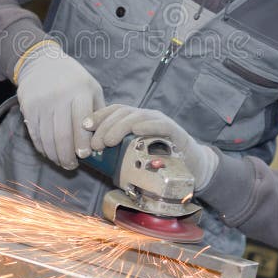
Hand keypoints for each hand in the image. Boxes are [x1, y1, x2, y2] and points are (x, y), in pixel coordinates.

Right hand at [15, 40, 104, 169]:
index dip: (84, 143)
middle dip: (68, 156)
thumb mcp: (91, 87)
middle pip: (63, 135)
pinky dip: (42, 148)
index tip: (85, 156)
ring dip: (55, 155)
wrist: (41, 62)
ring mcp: (42, 102)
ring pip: (48, 138)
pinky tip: (49, 153)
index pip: (83, 123)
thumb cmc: (73, 79)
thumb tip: (104, 139)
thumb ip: (99, 111)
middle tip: (72, 166)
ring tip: (61, 163)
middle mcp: (60, 96)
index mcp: (80, 91)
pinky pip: (35, 134)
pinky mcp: (28, 107)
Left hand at [84, 104, 218, 190]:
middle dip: (105, 126)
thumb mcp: (134, 158)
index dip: (98, 115)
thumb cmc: (159, 163)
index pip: (114, 111)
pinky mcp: (175, 132)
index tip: (84, 126)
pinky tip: (137, 130)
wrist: (193, 167)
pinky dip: (148, 126)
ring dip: (120, 127)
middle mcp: (146, 117)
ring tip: (109, 140)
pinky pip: (161, 125)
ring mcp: (160, 122)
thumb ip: (116, 157)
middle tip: (95, 143)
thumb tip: (90, 161)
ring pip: (137, 116)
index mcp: (134, 120)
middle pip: (122, 113)